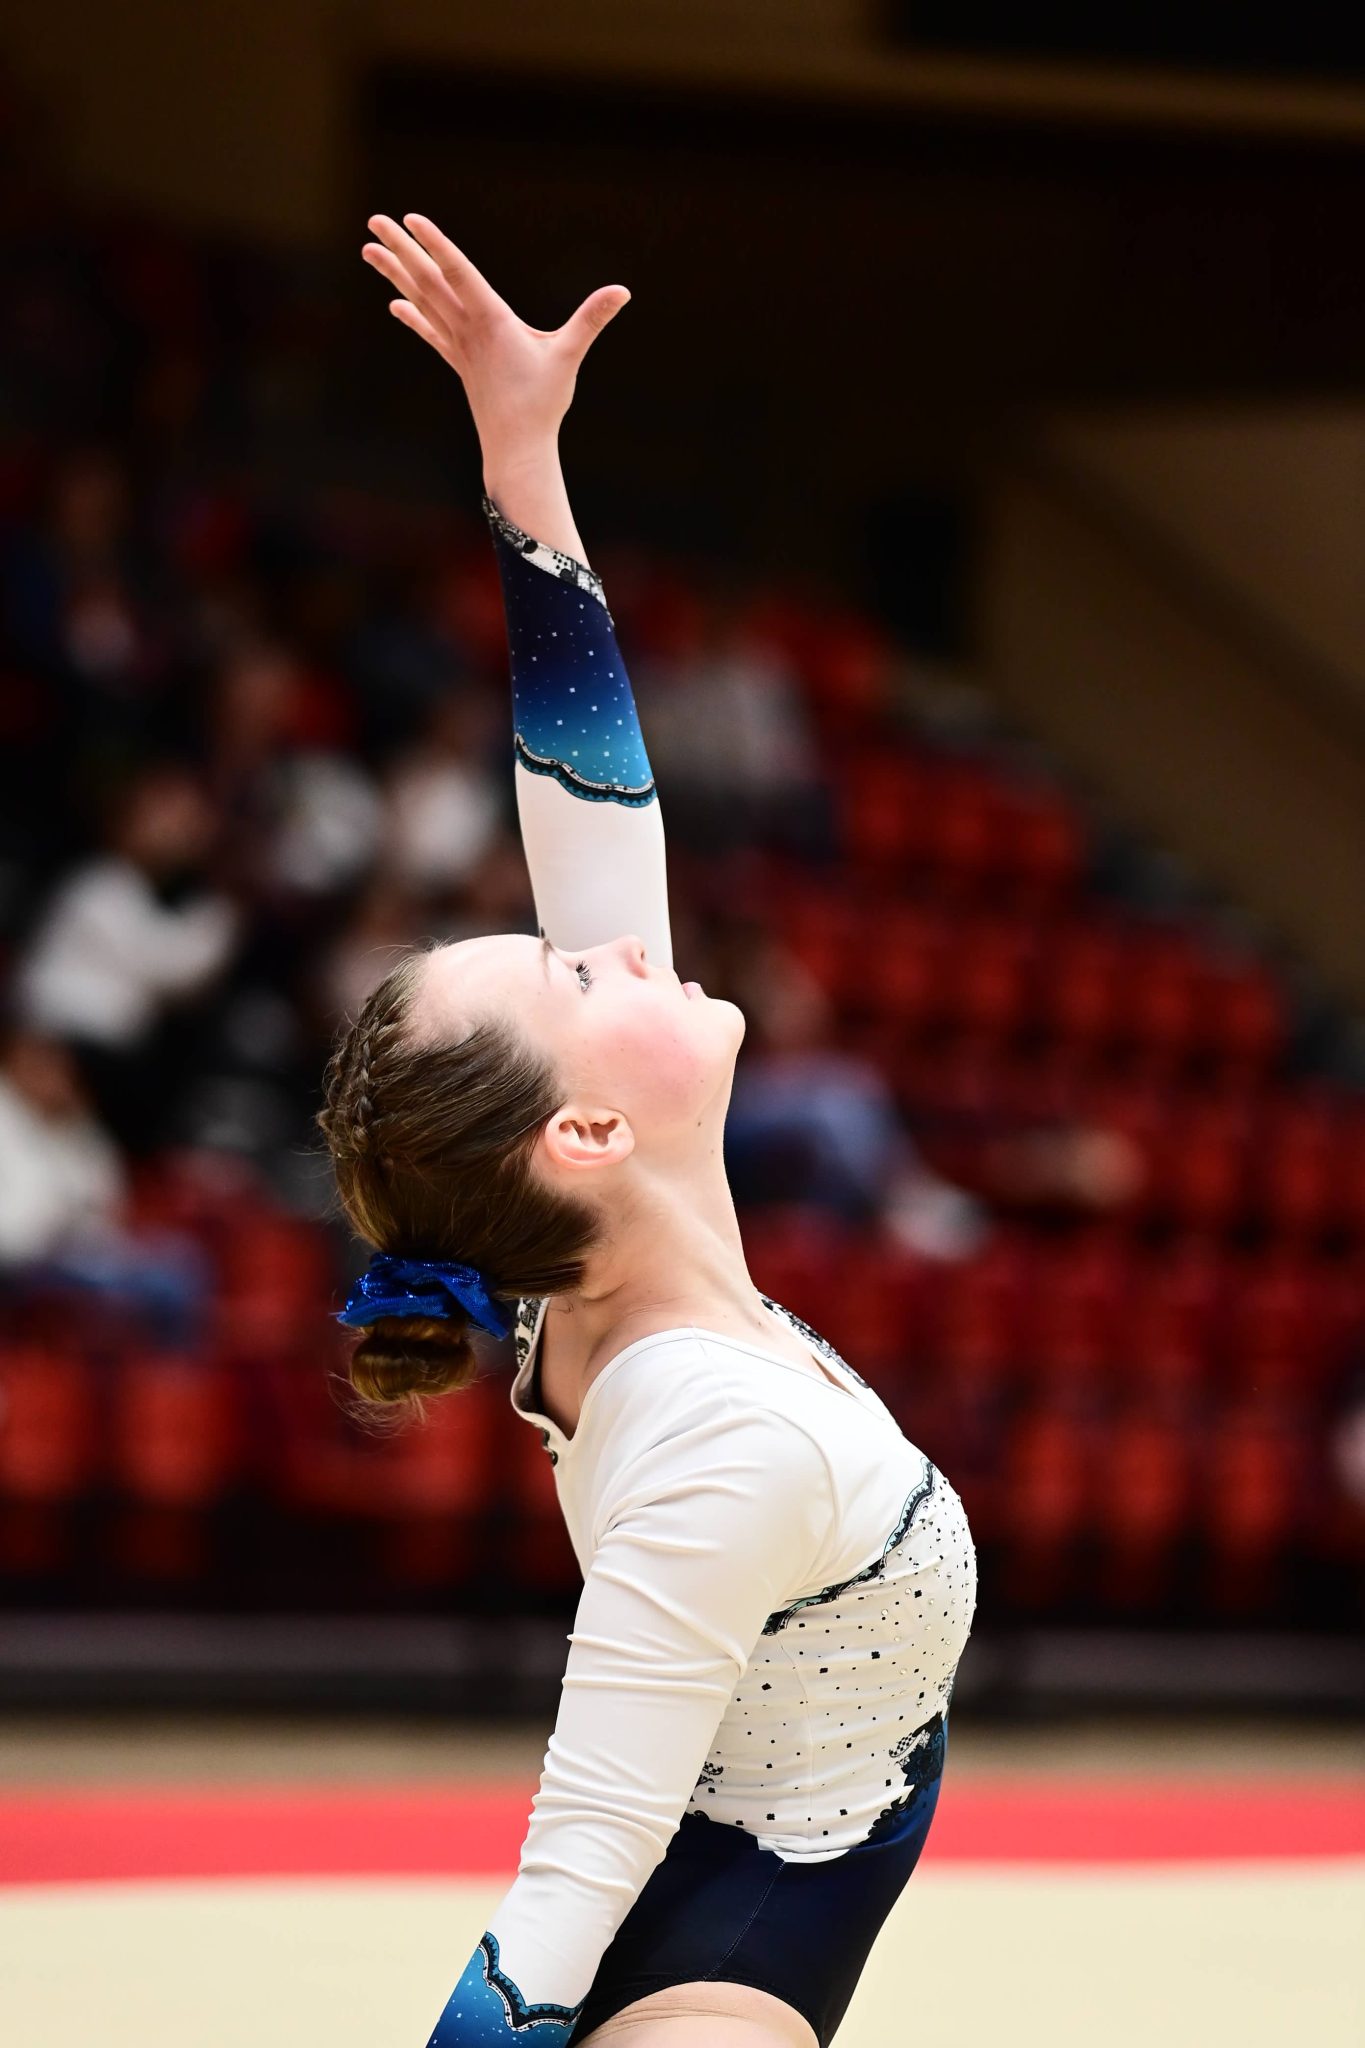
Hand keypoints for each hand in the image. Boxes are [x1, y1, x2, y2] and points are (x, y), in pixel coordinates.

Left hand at [362, 213, 629, 459]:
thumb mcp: (568, 354)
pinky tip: (393, 303)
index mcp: (491, 321)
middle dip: (401, 249)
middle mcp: (467, 330)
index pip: (459, 273)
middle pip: (428, 281)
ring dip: (395, 274)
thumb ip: (591, 319)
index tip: (410, 220)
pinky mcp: (459, 363)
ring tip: (369, 249)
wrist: (517, 449)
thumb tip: (623, 291)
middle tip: (374, 221)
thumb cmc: (543, 403)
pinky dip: (412, 315)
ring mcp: (458, 347)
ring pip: (422, 301)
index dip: (435, 244)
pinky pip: (430, 333)